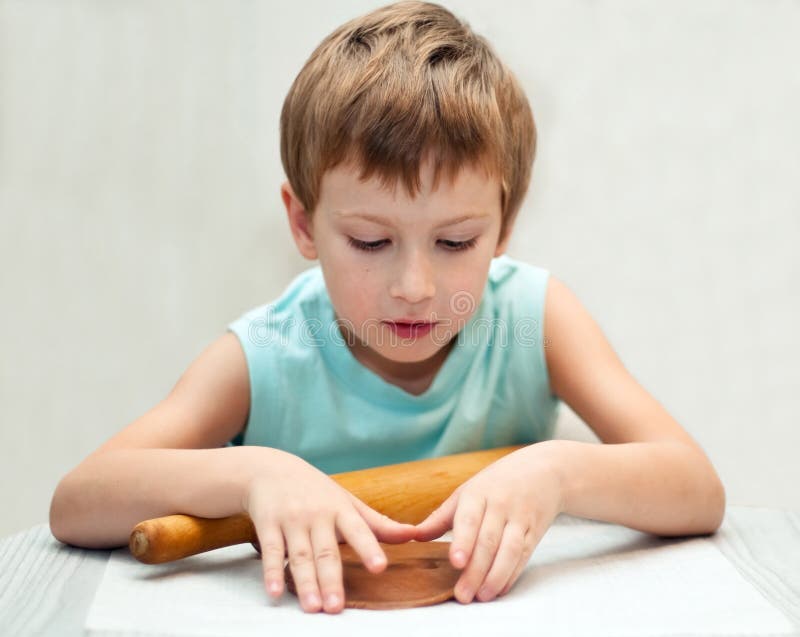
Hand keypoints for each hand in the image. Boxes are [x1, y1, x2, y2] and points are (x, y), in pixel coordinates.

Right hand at [244, 450, 417, 613]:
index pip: (358, 530)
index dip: (369, 548)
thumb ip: (378, 523)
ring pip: (300, 555)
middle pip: (326, 551)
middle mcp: (317, 515)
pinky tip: (275, 592)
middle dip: (331, 579)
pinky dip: (272, 573)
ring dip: (305, 582)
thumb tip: (414, 535)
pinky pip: (270, 552)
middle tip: (337, 607)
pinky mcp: (268, 525)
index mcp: (340, 509)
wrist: (271, 469)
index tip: (379, 567)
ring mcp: (291, 520)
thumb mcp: (347, 501)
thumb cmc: (317, 491)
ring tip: (313, 607)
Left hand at [414, 444, 563, 603]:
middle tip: (462, 595)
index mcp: (479, 493)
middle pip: (488, 541)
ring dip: (496, 576)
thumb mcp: (468, 492)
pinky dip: (512, 574)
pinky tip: (499, 589)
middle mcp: (501, 505)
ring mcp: (521, 518)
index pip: (470, 518)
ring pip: (510, 550)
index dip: (463, 541)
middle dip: (475, 570)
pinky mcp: (536, 531)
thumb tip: (414, 536)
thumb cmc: (496, 484)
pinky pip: (524, 556)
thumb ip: (441, 517)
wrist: (544, 470)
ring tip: (481, 596)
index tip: (455, 562)